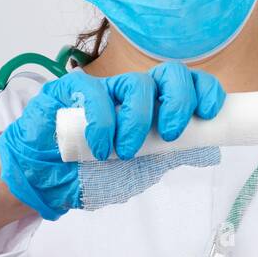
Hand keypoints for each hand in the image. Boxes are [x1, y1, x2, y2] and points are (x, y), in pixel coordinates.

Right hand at [0, 63, 224, 220]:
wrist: (48, 181)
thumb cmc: (92, 171)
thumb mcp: (140, 170)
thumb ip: (169, 156)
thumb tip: (209, 149)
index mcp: (152, 108)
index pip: (185, 85)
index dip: (203, 91)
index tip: (209, 112)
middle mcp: (131, 94)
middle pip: (167, 74)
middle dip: (177, 101)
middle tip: (169, 133)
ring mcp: (103, 90)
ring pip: (135, 84)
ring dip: (137, 120)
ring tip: (126, 151)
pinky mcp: (70, 91)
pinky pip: (95, 94)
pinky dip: (103, 124)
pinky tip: (101, 148)